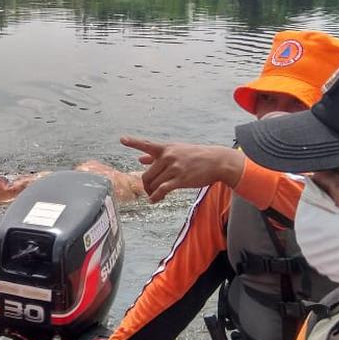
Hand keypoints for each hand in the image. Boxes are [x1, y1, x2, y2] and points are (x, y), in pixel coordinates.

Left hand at [121, 136, 244, 202]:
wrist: (217, 161)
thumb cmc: (196, 156)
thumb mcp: (176, 151)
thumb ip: (156, 155)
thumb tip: (140, 159)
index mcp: (166, 148)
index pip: (147, 144)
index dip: (133, 142)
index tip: (122, 139)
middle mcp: (168, 156)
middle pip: (146, 175)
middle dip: (145, 185)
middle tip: (148, 190)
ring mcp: (174, 167)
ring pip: (154, 183)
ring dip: (152, 192)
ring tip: (156, 195)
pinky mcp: (181, 179)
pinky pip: (162, 190)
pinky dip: (156, 197)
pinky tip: (154, 200)